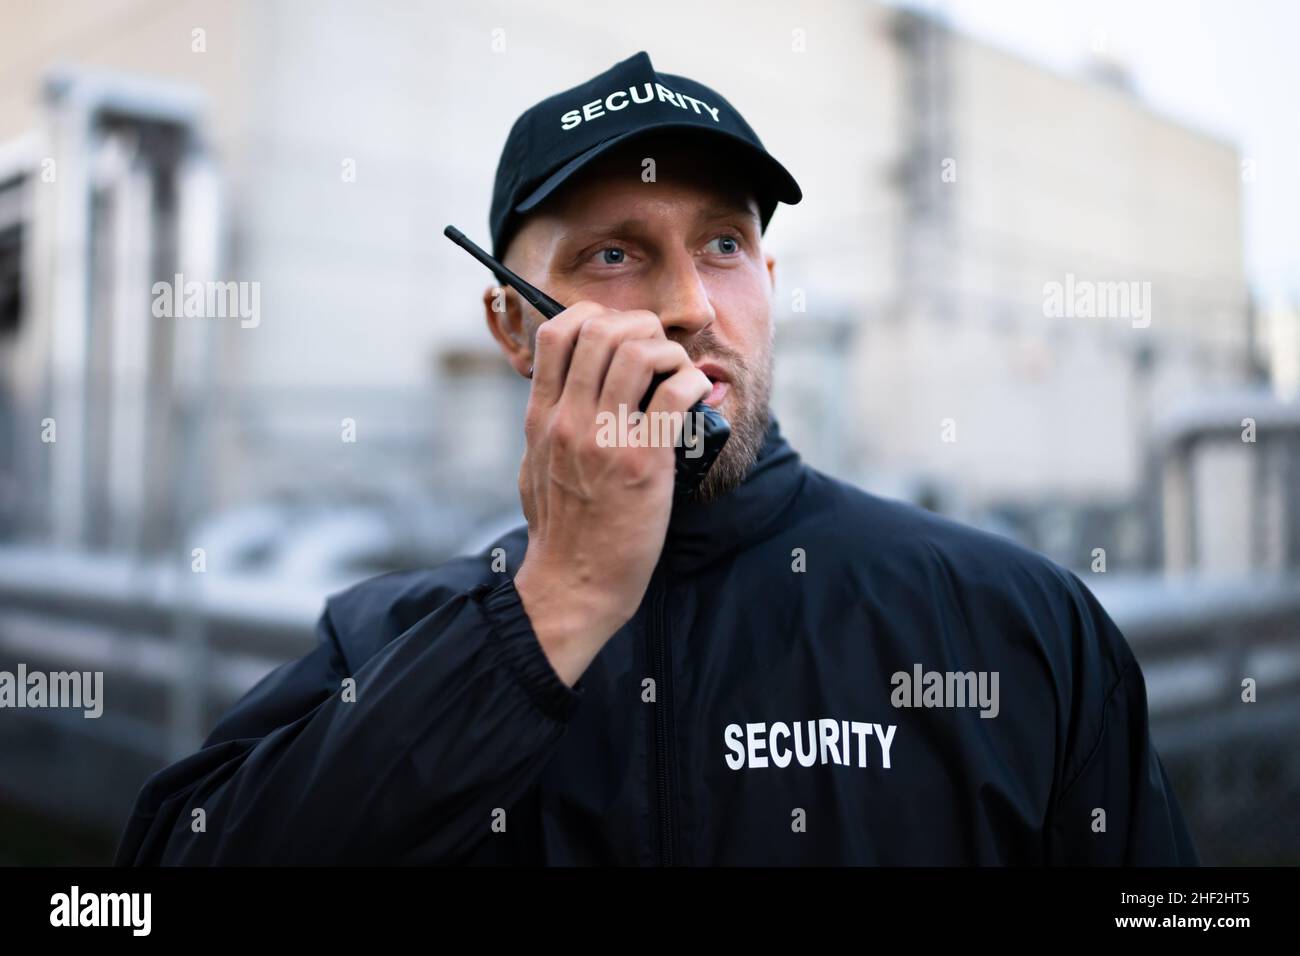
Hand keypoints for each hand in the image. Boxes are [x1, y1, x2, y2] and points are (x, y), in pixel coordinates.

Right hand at [512, 300, 711, 686]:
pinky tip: (694, 396)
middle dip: (639, 326)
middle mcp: (569, 420)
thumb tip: (562, 395)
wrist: (574, 584)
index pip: (557, 333)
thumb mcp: (535, 467)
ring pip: (639, 351)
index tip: (617, 333)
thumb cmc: (561, 531)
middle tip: (658, 351)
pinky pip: (675, 394)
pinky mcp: (643, 463)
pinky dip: (692, 383)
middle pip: (601, 329)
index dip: (593, 316)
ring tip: (677, 373)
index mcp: (541, 418)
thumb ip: (548, 426)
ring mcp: (604, 439)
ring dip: (668, 351)